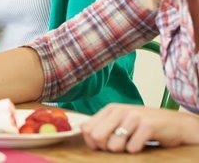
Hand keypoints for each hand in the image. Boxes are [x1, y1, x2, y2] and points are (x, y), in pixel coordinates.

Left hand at [81, 103, 198, 152]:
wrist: (176, 124)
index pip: (86, 129)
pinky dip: (137, 151)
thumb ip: (104, 126)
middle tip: (120, 146)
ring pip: (114, 145)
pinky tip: (144, 143)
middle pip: (97, 137)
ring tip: (133, 143)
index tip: (105, 145)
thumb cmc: (145, 126)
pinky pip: (133, 148)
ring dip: (124, 151)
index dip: (93, 143)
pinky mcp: (147, 125)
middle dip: (106, 148)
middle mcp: (119, 110)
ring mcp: (133, 116)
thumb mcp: (122, 122)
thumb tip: (83, 131)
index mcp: (110, 109)